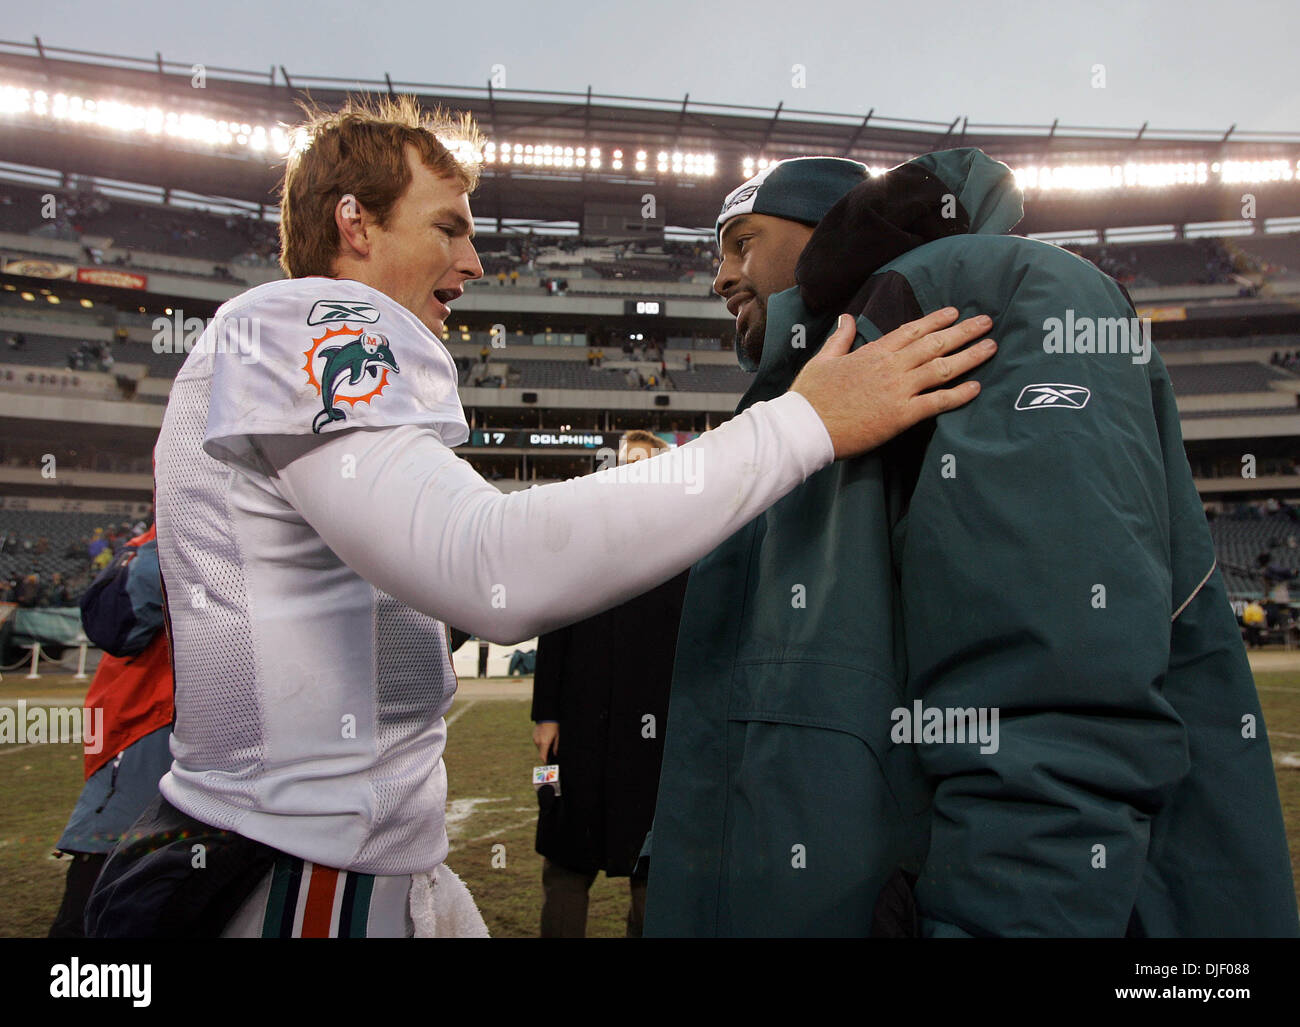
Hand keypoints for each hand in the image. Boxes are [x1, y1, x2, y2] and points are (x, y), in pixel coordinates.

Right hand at [533, 721, 558, 761]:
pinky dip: (541, 742)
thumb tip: (555, 754)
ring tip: (549, 743)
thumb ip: (556, 747)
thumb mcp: (557, 737)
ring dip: (543, 747)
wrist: (546, 717)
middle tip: (551, 753)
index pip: (542, 756)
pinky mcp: (534, 736)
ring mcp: (535, 738)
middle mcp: (538, 742)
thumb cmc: (554, 727)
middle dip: (545, 753)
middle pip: (541, 752)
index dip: (544, 761)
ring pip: (539, 747)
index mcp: (544, 743)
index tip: (547, 763)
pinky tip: (546, 738)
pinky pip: (537, 742)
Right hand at [790, 308, 995, 459]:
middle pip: (935, 344)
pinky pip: (937, 402)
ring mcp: (898, 390)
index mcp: (872, 352)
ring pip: (941, 369)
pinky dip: (958, 395)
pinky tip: (976, 387)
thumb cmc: (811, 395)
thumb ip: (840, 338)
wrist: (806, 426)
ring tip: (991, 347)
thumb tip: (846, 318)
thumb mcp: (823, 359)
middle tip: (987, 322)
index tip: (954, 313)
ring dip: (969, 356)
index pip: (911, 330)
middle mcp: (891, 367)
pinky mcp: (901, 415)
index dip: (936, 320)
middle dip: (964, 332)